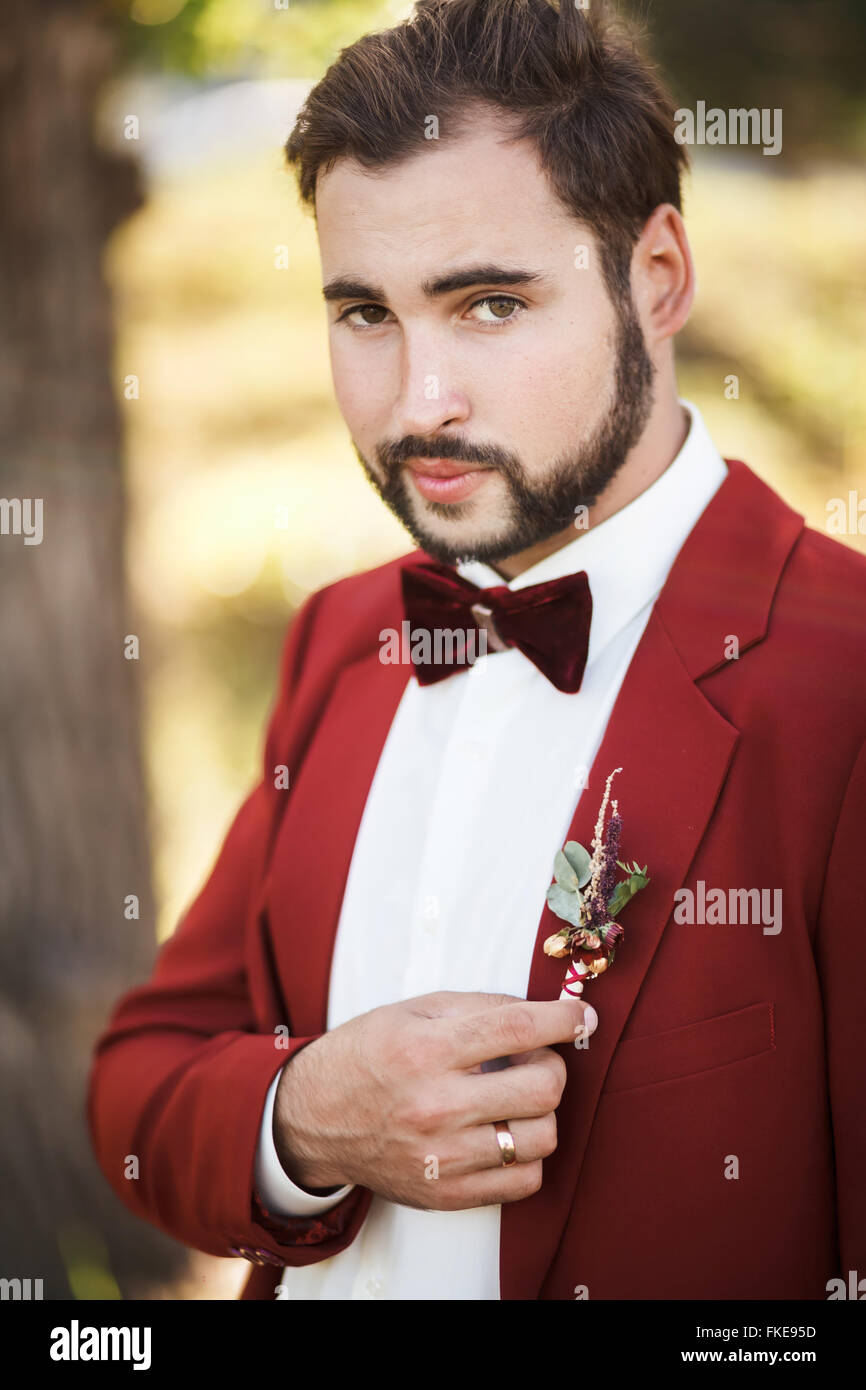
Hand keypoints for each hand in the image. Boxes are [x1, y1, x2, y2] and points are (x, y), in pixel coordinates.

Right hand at [272, 990, 596, 1210]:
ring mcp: (442, 1156)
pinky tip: (507, 1132)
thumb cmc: (365, 1056)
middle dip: (554, 1064)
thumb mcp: (411, 1011)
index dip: (562, 1018)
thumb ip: (477, 1006)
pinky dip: (528, 1155)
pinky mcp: (445, 1194)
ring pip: (541, 1137)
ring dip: (542, 1111)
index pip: (518, 1029)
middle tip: (536, 1058)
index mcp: (426, 1050)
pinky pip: (522, 1181)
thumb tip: (540, 1010)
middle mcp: (435, 1105)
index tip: (580, 1013)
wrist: (311, 1120)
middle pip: (543, 1087)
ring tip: (518, 1097)